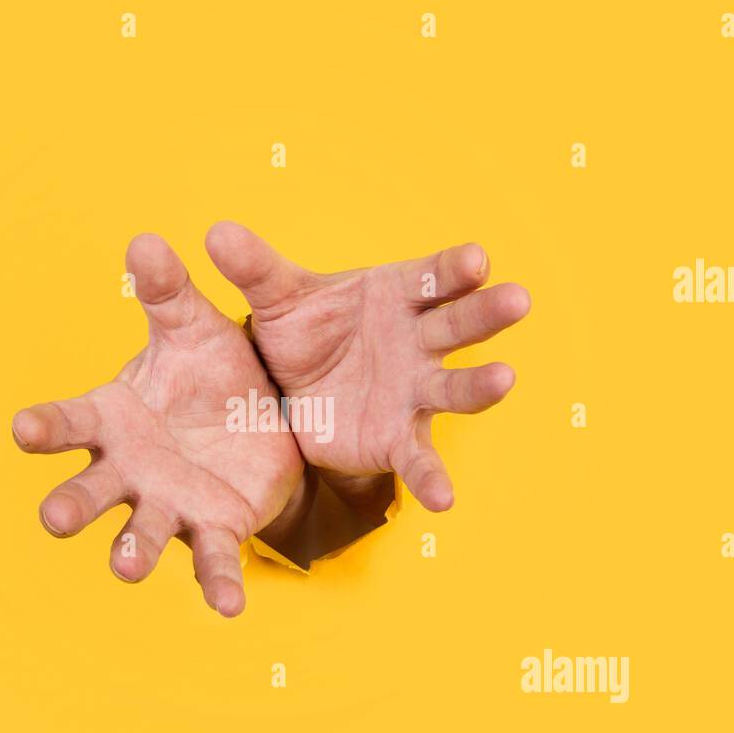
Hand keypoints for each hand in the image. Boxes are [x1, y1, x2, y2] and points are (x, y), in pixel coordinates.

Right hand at [12, 234, 303, 616]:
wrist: (265, 418)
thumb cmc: (212, 372)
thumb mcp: (195, 327)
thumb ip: (169, 293)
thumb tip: (146, 238)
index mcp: (113, 418)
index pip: (68, 422)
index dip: (44, 427)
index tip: (20, 428)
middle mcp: (129, 469)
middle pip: (89, 490)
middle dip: (72, 504)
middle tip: (56, 518)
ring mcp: (167, 503)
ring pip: (140, 532)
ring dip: (130, 551)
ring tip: (127, 566)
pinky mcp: (213, 527)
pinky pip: (212, 560)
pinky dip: (217, 585)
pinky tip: (228, 608)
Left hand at [204, 222, 529, 511]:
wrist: (292, 390)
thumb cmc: (303, 331)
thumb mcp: (277, 299)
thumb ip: (254, 269)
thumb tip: (216, 233)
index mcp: (396, 295)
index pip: (432, 277)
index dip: (454, 268)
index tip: (477, 259)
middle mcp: (417, 340)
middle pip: (457, 323)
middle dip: (486, 312)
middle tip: (517, 299)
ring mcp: (414, 391)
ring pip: (454, 386)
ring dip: (479, 385)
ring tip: (504, 378)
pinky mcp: (398, 438)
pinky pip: (419, 458)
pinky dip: (432, 478)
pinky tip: (444, 499)